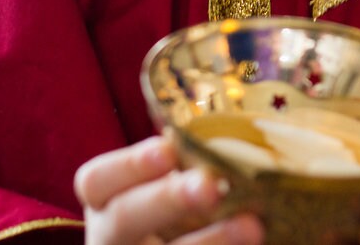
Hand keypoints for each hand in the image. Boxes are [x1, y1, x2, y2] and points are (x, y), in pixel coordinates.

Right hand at [75, 136, 263, 244]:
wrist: (178, 239)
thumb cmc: (180, 207)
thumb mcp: (171, 184)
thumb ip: (187, 160)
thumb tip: (224, 127)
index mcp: (105, 201)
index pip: (97, 180)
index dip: (130, 165)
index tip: (167, 149)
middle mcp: (111, 238)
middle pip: (124, 219)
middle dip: (167, 200)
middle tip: (210, 187)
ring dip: (209, 242)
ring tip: (253, 227)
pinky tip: (262, 244)